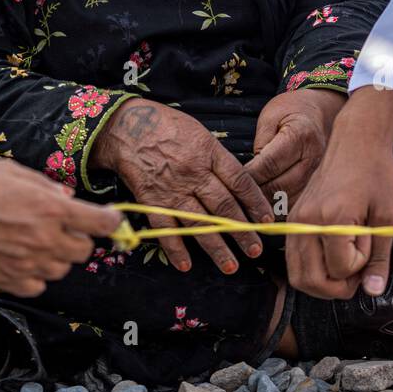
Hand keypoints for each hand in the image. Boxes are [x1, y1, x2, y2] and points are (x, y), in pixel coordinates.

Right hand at [0, 159, 121, 298]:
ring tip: (32, 240)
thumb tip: (67, 198)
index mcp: (50, 209)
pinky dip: (36, 274)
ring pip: (63, 269)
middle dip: (78, 237)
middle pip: (85, 250)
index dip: (111, 221)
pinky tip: (20, 257)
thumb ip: (46, 186)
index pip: (101, 223)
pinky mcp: (11, 282)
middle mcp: (46, 239)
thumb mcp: (14, 171)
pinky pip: (40, 285)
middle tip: (57, 225)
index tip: (109, 218)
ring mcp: (29, 264)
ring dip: (57, 256)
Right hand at [89, 99, 272, 273]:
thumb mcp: (199, 132)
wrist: (125, 127)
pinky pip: (166, 229)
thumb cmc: (165, 125)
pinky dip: (176, 249)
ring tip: (231, 266)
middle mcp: (193, 172)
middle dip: (243, 231)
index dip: (256, 203)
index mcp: (208, 152)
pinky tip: (186, 265)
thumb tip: (238, 185)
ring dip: (216, 247)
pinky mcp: (151, 200)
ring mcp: (172, 189)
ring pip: (200, 223)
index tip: (267, 220)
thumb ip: (217, 158)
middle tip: (256, 250)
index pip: (240, 181)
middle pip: (224, 206)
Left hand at [246, 88, 343, 206]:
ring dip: (268, 205)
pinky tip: (264, 207)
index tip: (232, 181)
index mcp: (300, 135)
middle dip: (257, 194)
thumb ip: (261, 144)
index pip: (270, 163)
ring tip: (248, 205)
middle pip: (281, 186)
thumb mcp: (269, 118)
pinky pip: (297, 202)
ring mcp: (318, 173)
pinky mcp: (317, 184)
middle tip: (236, 198)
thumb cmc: (289, 111)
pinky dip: (280, 207)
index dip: (250, 175)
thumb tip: (250, 174)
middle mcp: (313, 157)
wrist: (316, 112)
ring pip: (290, 199)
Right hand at [285, 85, 392, 298]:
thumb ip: (379, 258)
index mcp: (332, 219)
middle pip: (310, 281)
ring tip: (347, 265)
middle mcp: (306, 221)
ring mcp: (295, 219)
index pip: (341, 270)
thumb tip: (373, 292)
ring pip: (297, 275)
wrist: (356, 140)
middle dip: (338, 287)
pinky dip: (312, 267)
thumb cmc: (377, 173)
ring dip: (323, 281)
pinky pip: (294, 258)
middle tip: (360, 271)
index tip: (372, 240)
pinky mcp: (293, 218)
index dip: (362, 265)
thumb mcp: (388, 217)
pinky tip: (333, 255)